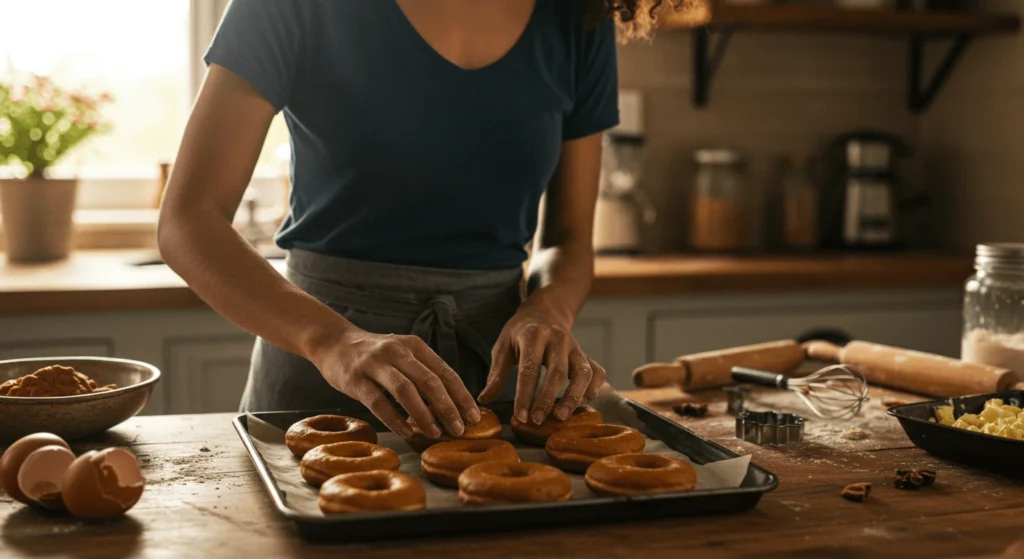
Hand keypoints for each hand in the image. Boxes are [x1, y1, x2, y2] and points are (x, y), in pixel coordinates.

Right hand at [313, 328, 480, 437]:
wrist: (334, 342)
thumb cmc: (376, 356)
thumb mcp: (403, 356)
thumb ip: (424, 374)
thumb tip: (453, 407)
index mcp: (415, 346)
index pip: (445, 372)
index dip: (462, 396)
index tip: (474, 417)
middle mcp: (397, 351)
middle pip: (429, 380)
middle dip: (448, 407)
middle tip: (459, 429)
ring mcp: (374, 364)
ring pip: (404, 390)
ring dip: (423, 414)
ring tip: (435, 433)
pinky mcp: (355, 379)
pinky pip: (377, 402)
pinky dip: (394, 419)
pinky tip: (406, 432)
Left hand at [478, 297, 606, 424]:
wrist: (545, 311)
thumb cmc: (520, 333)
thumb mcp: (503, 346)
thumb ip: (496, 374)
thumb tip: (484, 400)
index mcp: (533, 335)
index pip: (529, 368)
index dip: (525, 395)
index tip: (520, 416)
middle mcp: (558, 339)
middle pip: (557, 371)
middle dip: (547, 399)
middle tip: (537, 420)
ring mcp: (575, 347)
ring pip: (582, 372)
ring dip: (574, 397)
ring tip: (562, 416)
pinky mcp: (586, 354)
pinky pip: (597, 372)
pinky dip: (594, 389)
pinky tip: (582, 403)